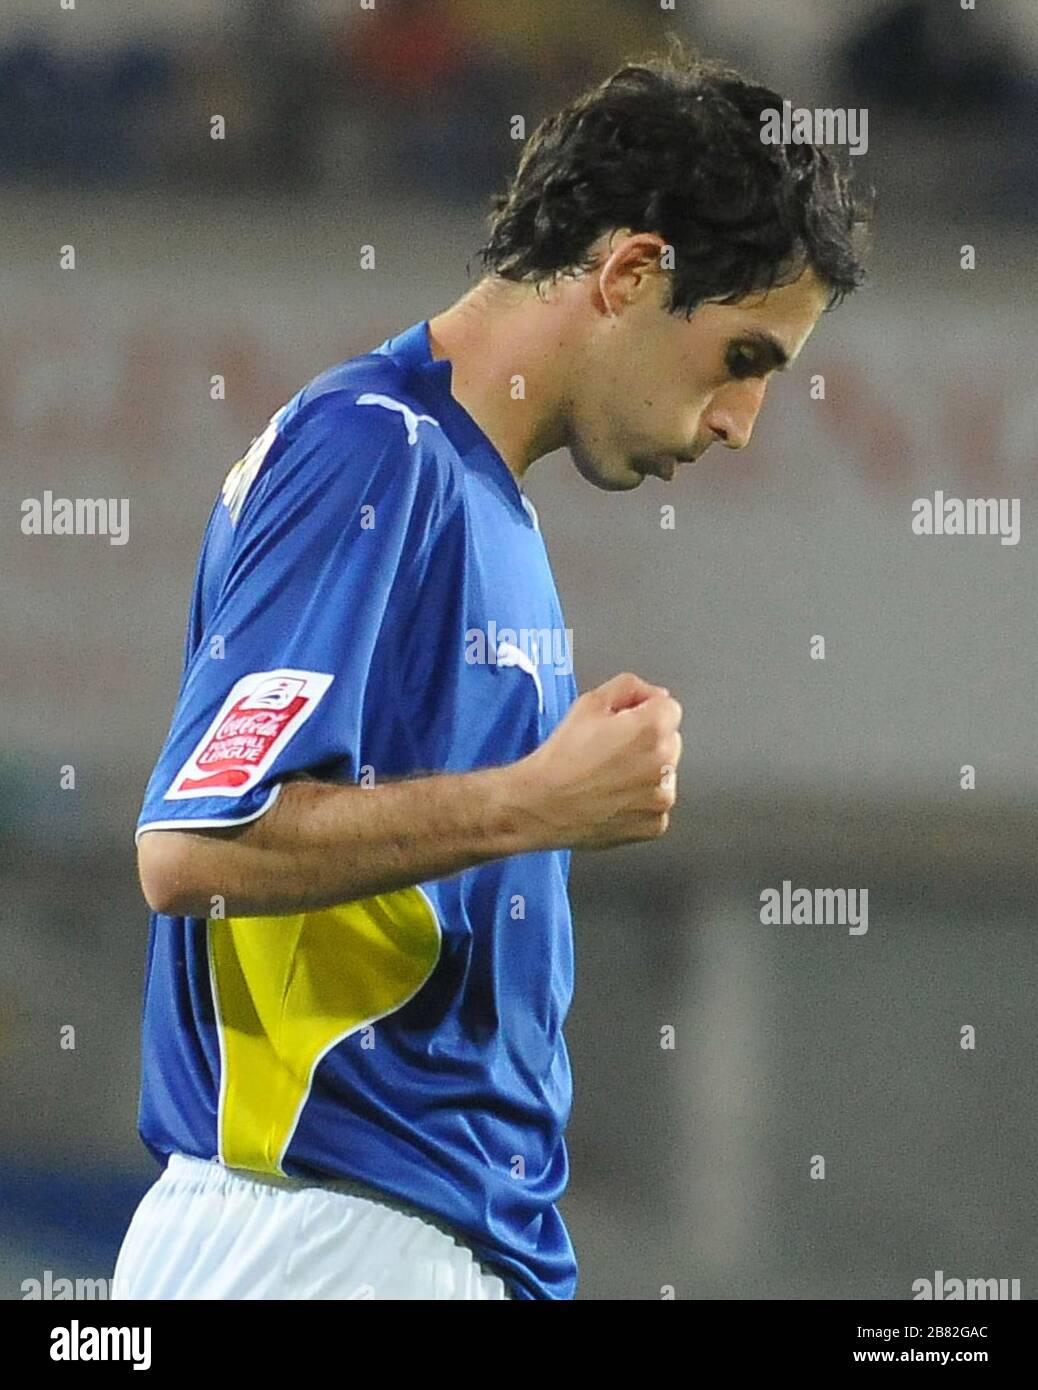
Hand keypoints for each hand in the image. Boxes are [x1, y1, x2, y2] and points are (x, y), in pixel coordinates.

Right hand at [513, 672, 682, 851]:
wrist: (540, 805)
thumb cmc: (560, 758)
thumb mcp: (589, 703)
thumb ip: (629, 687)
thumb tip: (653, 694)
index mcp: (653, 729)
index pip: (668, 708)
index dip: (642, 711)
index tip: (622, 723)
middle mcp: (665, 764)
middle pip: (669, 741)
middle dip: (646, 741)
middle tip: (609, 750)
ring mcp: (661, 798)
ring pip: (663, 774)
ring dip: (645, 771)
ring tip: (608, 776)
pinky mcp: (654, 825)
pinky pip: (655, 804)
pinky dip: (639, 801)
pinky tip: (611, 797)